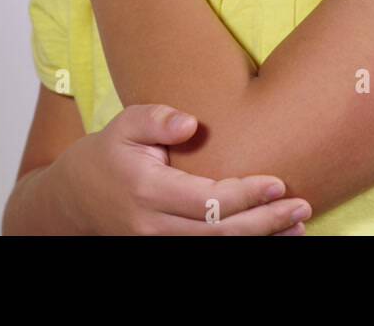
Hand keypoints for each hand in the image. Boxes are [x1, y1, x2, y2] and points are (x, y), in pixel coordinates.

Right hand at [49, 104, 312, 234]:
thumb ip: (156, 120)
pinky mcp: (161, 252)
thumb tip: (190, 124)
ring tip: (297, 228)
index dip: (245, 195)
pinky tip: (267, 238)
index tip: (278, 183)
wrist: (71, 202)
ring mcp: (156, 246)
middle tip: (301, 208)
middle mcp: (152, 226)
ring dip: (260, 241)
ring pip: (215, 251)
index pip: (207, 202)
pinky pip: (205, 253)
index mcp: (146, 191)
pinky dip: (239, 247)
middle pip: (219, 234)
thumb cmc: (107, 155)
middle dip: (265, 223)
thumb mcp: (123, 125)